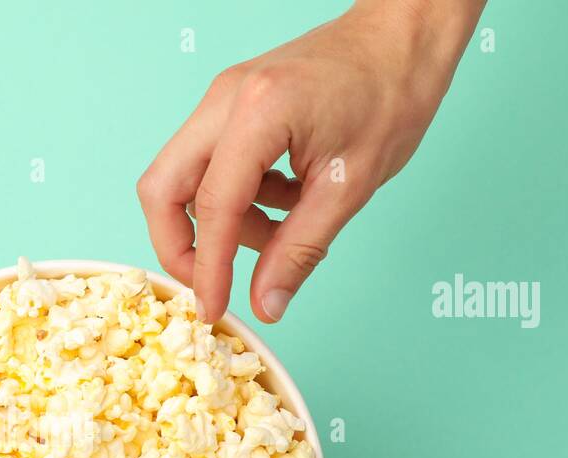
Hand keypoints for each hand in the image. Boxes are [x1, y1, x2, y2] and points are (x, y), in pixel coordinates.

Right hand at [137, 0, 483, 322]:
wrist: (404, 36)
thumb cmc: (391, 94)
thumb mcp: (351, 186)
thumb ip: (299, 249)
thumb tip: (266, 305)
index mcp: (259, 113)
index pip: (212, 207)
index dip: (206, 268)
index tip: (213, 309)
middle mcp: (225, 99)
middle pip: (163, 187)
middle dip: (179, 245)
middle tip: (213, 282)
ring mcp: (223, 98)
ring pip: (183, 178)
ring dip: (220, 222)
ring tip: (279, 233)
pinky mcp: (231, 104)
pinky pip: (210, 164)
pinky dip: (235, 198)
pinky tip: (283, 203)